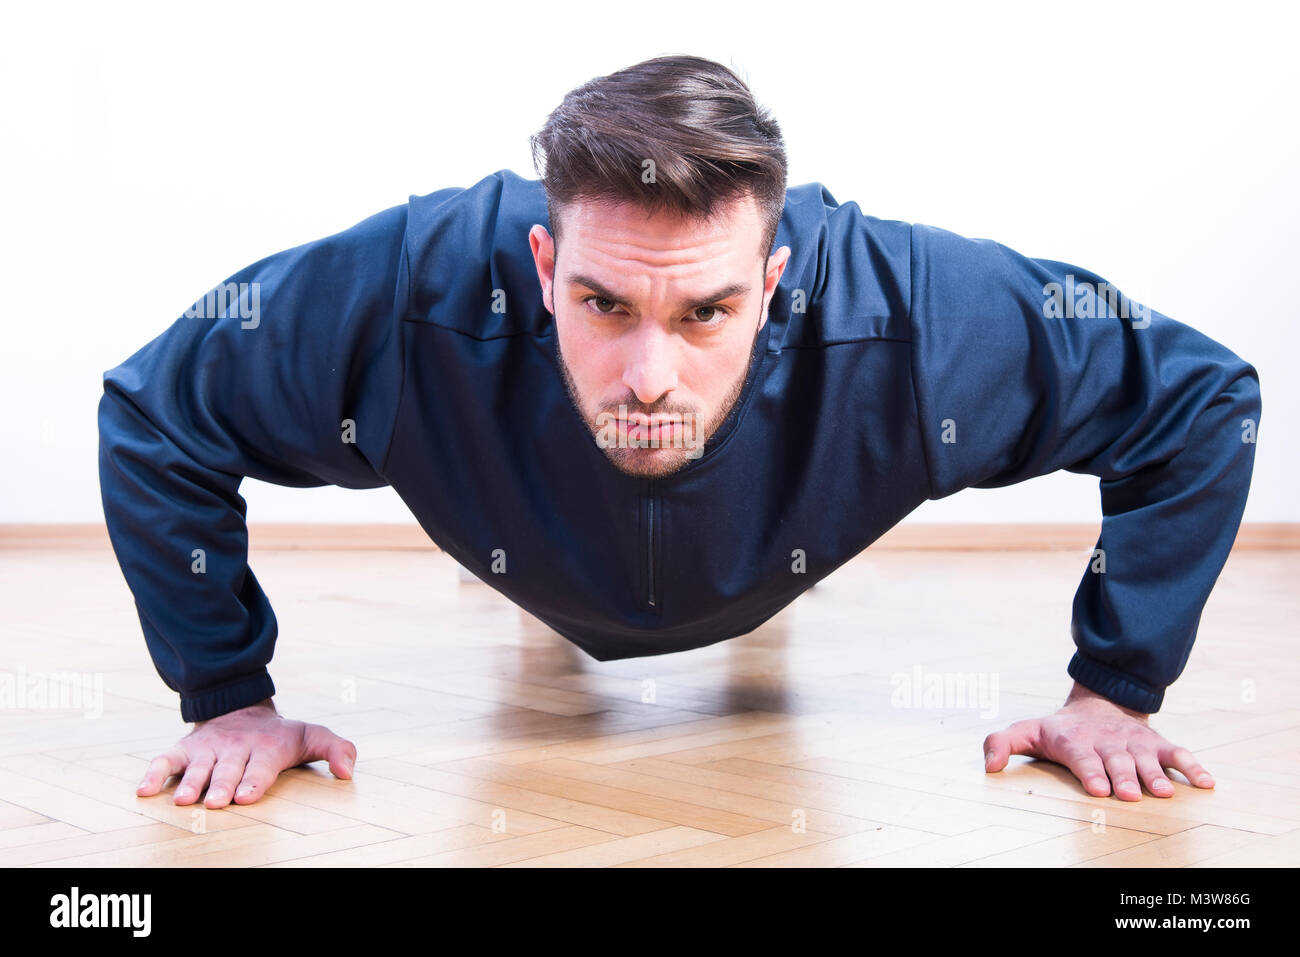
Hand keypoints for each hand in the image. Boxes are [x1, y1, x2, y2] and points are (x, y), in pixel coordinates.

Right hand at [135, 699, 356, 807]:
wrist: (241, 709)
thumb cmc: (279, 736)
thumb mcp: (312, 736)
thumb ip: (336, 749)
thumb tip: (348, 772)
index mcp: (266, 748)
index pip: (261, 766)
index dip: (254, 780)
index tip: (246, 795)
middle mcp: (236, 748)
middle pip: (228, 769)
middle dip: (222, 785)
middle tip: (217, 802)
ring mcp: (208, 749)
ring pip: (198, 767)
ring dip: (190, 782)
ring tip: (182, 800)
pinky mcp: (186, 749)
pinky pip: (166, 760)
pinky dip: (154, 773)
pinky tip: (143, 791)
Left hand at [982, 681, 1215, 799]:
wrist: (1098, 706)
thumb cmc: (1059, 731)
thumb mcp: (1026, 732)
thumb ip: (1000, 744)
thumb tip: (988, 766)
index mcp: (1075, 742)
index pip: (1082, 758)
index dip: (1090, 771)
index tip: (1098, 788)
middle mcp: (1107, 743)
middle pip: (1116, 762)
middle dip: (1122, 777)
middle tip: (1128, 794)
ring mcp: (1133, 744)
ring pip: (1147, 760)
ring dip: (1156, 775)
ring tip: (1163, 793)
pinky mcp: (1156, 745)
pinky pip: (1178, 754)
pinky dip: (1193, 767)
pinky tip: (1207, 783)